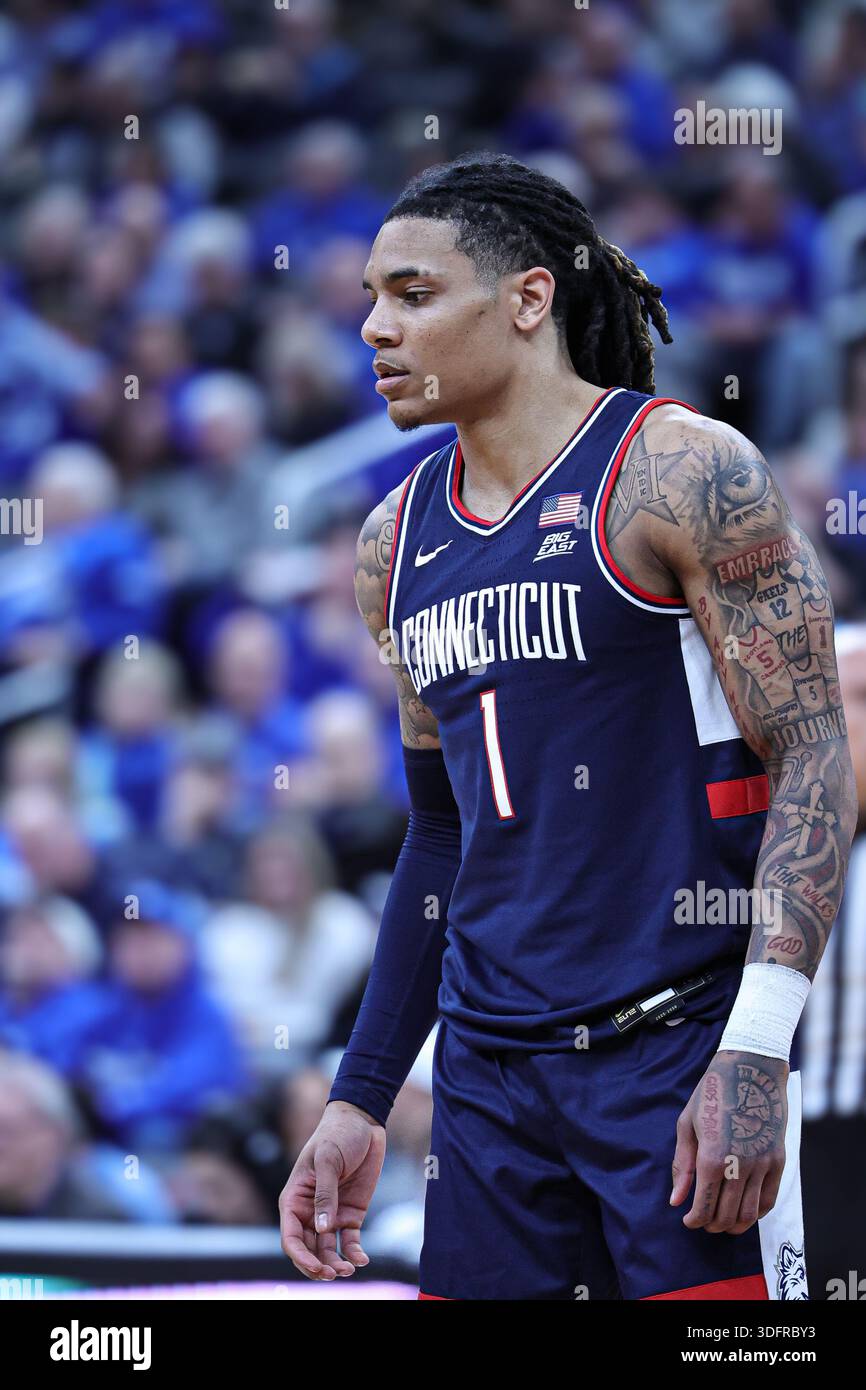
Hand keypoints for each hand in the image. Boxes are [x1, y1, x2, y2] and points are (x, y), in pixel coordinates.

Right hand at [279, 1100, 385, 1279]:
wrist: (363, 1122)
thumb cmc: (337, 1135)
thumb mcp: (328, 1160)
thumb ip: (325, 1194)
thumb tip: (321, 1229)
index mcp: (295, 1199)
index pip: (291, 1237)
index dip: (301, 1257)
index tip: (317, 1267)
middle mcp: (310, 1211)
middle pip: (308, 1249)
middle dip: (319, 1266)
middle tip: (335, 1274)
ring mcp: (331, 1214)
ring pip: (328, 1250)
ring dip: (336, 1263)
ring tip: (349, 1269)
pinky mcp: (351, 1213)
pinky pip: (349, 1240)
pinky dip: (354, 1253)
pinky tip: (361, 1260)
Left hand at [670, 1050, 787, 1233]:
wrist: (751, 1069)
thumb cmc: (713, 1094)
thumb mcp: (687, 1124)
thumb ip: (682, 1165)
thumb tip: (676, 1200)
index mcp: (712, 1156)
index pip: (703, 1205)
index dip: (694, 1220)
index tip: (688, 1220)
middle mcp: (739, 1165)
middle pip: (726, 1215)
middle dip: (712, 1224)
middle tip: (703, 1221)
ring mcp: (762, 1164)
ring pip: (750, 1214)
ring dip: (734, 1225)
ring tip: (722, 1222)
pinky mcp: (778, 1160)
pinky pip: (769, 1199)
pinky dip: (756, 1213)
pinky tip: (744, 1210)